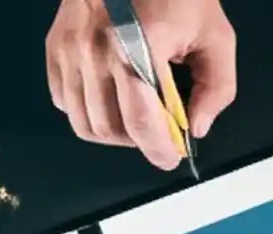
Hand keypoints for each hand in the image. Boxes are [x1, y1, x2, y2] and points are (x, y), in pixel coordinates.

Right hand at [45, 0, 236, 169]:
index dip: (159, 150)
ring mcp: (71, 49)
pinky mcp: (56, 45)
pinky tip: (112, 99)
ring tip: (138, 118)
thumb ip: (216, 88)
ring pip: (83, 121)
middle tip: (161, 135)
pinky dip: (87, 111)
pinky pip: (63, 99)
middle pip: (110, 129)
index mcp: (138, 47)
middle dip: (140, 143)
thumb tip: (197, 127)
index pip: (141, 123)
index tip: (171, 157)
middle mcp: (96, 51)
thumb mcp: (216, 36)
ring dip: (115, 132)